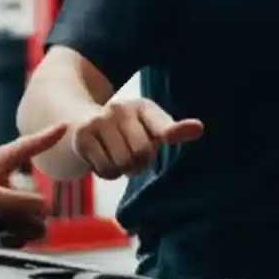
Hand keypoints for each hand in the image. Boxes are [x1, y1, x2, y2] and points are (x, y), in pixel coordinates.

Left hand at [0, 123, 65, 254]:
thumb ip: (24, 204)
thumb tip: (45, 212)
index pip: (26, 147)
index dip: (46, 138)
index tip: (64, 127)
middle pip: (33, 192)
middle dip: (34, 210)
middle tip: (20, 221)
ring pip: (26, 213)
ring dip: (25, 227)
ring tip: (9, 235)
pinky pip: (15, 227)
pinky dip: (16, 235)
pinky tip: (6, 240)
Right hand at [72, 99, 203, 178]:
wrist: (79, 121)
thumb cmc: (125, 131)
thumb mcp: (149, 128)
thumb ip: (173, 130)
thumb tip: (199, 128)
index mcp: (143, 107)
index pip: (161, 124)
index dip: (171, 130)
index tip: (186, 131)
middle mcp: (121, 108)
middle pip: (142, 152)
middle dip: (139, 162)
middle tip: (130, 155)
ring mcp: (100, 120)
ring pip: (123, 162)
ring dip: (122, 169)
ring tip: (116, 157)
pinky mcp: (83, 136)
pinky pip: (106, 169)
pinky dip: (108, 172)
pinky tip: (102, 159)